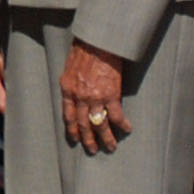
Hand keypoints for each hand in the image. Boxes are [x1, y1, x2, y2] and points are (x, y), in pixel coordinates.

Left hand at [61, 40, 129, 154]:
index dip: (72, 129)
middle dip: (88, 139)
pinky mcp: (110, 95)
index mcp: (68, 90)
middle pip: (83, 124)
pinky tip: (126, 129)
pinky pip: (116, 115)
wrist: (98, 42)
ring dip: (105, 138)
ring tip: (111, 147)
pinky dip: (122, 124)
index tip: (76, 139)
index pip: (68, 116)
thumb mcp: (70, 68)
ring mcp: (95, 98)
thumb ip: (72, 82)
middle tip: (93, 150)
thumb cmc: (84, 50)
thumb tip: (76, 91)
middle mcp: (79, 97)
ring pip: (99, 124)